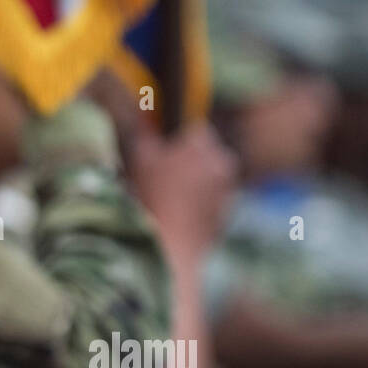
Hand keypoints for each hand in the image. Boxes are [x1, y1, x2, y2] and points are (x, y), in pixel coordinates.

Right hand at [128, 122, 237, 258]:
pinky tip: (180, 215)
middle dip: (190, 161)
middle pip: (206, 153)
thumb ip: (142, 134)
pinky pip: (214, 200)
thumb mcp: (139, 159)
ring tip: (171, 198)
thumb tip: (142, 122)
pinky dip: (201, 204)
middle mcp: (222, 162)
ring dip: (196, 183)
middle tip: (165, 176)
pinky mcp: (228, 213)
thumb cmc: (153, 197)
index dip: (178, 140)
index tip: (163, 153)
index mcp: (203, 144)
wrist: (172, 245)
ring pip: (211, 178)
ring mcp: (228, 189)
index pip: (196, 130)